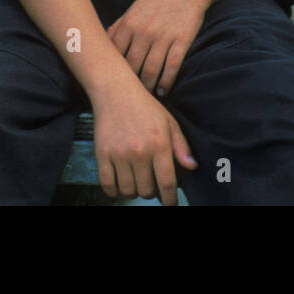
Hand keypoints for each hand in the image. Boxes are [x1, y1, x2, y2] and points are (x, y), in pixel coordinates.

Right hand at [90, 76, 196, 204]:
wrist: (115, 91)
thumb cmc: (145, 107)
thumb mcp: (169, 122)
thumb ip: (181, 146)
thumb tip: (192, 167)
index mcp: (159, 144)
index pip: (167, 183)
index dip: (170, 199)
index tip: (170, 203)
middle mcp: (140, 152)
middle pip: (146, 190)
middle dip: (151, 192)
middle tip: (151, 184)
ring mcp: (119, 154)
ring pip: (128, 190)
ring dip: (134, 191)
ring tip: (137, 182)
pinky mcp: (102, 154)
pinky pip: (107, 184)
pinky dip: (114, 191)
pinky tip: (120, 186)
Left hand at [107, 0, 209, 96]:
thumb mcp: (134, 9)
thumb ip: (118, 27)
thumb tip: (103, 45)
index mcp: (128, 24)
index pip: (113, 55)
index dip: (111, 72)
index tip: (110, 83)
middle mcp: (143, 32)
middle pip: (131, 66)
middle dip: (129, 83)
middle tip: (128, 95)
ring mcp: (163, 37)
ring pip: (150, 70)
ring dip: (147, 87)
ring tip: (146, 96)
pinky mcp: (181, 41)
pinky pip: (171, 67)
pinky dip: (166, 82)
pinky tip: (163, 90)